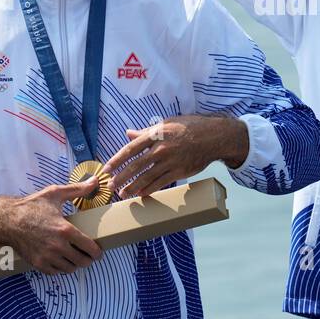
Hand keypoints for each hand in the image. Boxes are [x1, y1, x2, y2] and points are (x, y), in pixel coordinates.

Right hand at [2, 178, 105, 274]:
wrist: (7, 220)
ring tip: (75, 257)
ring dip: (75, 264)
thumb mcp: (55, 193)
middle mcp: (57, 246)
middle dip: (88, 259)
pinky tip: (62, 260)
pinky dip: (61, 268)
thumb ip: (78, 189)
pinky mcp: (38, 263)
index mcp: (65, 230)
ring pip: (70, 269)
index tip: (98, 251)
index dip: (97, 252)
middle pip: (83, 262)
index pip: (90, 248)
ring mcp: (47, 257)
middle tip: (88, 254)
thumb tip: (95, 180)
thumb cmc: (31, 206)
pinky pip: (56, 272)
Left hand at [102, 115, 248, 200]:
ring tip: (123, 194)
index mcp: (155, 135)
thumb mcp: (166, 124)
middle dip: (121, 178)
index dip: (117, 160)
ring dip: (133, 187)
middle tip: (111, 186)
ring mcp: (170, 162)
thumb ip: (146, 131)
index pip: (130, 149)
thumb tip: (128, 133)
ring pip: (146, 178)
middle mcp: (160, 149)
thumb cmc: (189, 127)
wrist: (212, 137)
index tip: (107, 169)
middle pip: (136, 166)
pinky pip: (160, 183)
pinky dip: (149, 190)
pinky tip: (141, 194)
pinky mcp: (179, 172)